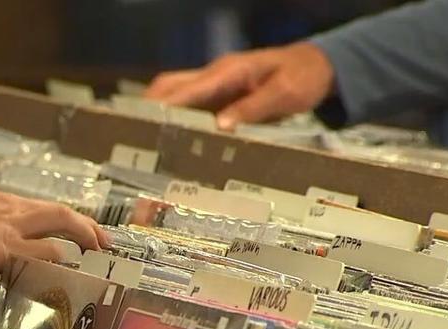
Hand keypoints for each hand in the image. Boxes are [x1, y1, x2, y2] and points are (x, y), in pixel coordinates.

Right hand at [0, 184, 109, 273]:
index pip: (29, 207)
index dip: (51, 217)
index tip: (65, 224)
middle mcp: (5, 209)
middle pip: (55, 212)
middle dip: (82, 224)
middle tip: (102, 239)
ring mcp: (8, 229)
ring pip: (59, 228)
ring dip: (82, 240)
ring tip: (98, 254)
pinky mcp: (6, 250)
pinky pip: (43, 257)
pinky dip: (61, 264)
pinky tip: (73, 274)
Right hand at [146, 42, 334, 131]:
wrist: (315, 67)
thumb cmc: (301, 77)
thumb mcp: (284, 94)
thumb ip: (252, 109)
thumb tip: (220, 127)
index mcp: (228, 71)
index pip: (189, 88)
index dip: (166, 105)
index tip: (146, 122)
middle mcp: (215, 76)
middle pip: (169, 86)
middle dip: (148, 107)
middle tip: (132, 134)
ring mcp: (215, 85)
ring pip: (175, 95)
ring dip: (158, 115)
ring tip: (144, 142)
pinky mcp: (219, 97)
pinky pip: (190, 106)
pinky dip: (176, 121)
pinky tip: (172, 141)